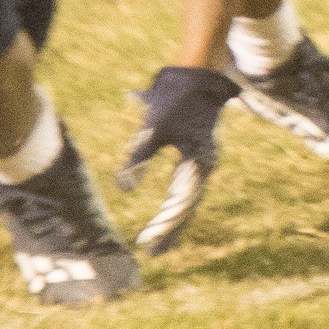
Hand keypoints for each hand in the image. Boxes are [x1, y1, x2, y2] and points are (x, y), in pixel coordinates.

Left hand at [115, 65, 239, 255]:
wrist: (198, 75)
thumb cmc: (175, 100)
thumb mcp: (153, 128)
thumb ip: (139, 159)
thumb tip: (125, 189)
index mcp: (197, 162)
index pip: (180, 204)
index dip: (164, 225)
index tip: (147, 243)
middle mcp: (204, 165)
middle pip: (188, 206)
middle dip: (172, 229)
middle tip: (156, 253)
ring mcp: (203, 160)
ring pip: (190, 198)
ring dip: (177, 219)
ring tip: (164, 241)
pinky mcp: (198, 154)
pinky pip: (189, 186)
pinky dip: (180, 202)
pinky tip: (171, 210)